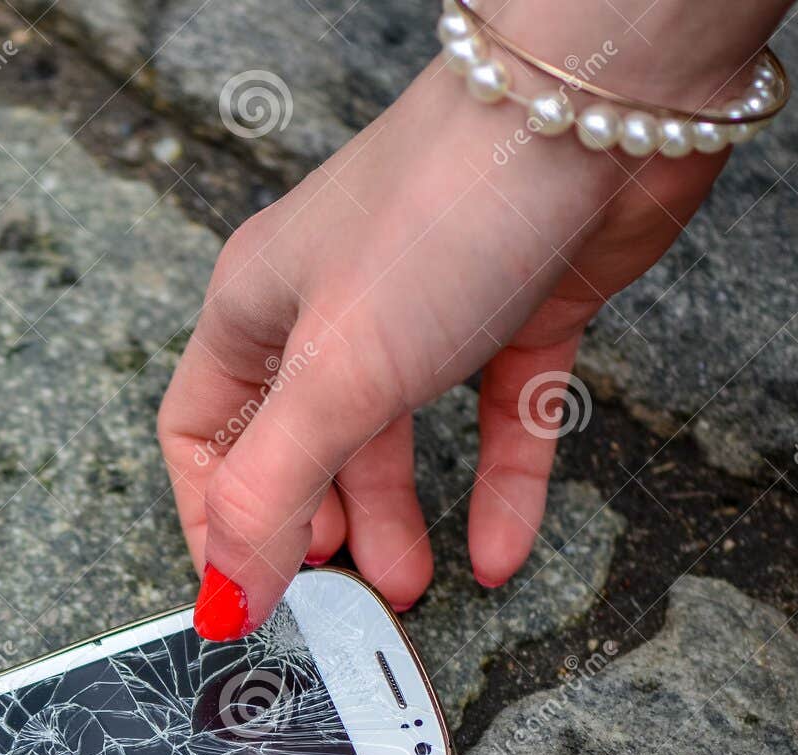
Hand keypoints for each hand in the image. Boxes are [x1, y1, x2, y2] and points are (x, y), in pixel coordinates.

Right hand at [158, 4, 783, 638]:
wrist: (594, 114)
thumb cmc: (441, 212)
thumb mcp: (333, 373)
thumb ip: (273, 490)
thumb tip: (226, 591)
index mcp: (261, 306)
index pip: (203, 428)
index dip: (213, 516)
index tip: (242, 591)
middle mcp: (337, 306)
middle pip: (306, 443)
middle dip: (320, 527)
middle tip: (343, 596)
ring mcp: (430, 310)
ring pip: (399, 437)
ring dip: (403, 519)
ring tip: (416, 586)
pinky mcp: (518, 314)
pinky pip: (497, 420)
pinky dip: (498, 487)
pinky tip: (501, 552)